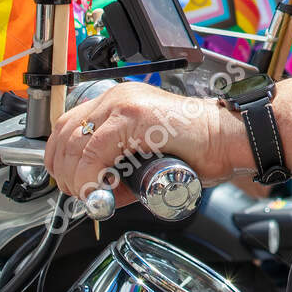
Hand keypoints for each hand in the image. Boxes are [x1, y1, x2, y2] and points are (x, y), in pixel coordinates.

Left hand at [45, 81, 245, 207]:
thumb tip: (95, 193)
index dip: (62, 161)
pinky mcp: (132, 115)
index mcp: (118, 103)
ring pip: (74, 144)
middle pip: (64, 134)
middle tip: (80, 193)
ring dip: (76, 177)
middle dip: (64, 171)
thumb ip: (118, 172)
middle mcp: (116, 97)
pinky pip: (94, 152)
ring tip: (93, 194)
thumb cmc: (199, 150)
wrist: (228, 138)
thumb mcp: (145, 160)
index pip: (68, 128)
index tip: (72, 184)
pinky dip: (90, 176)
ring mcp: (123, 102)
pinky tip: (101, 189)